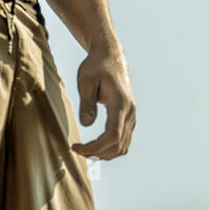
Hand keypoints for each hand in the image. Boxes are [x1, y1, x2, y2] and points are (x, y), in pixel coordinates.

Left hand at [72, 42, 134, 159]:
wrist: (111, 56)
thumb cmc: (96, 67)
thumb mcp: (86, 81)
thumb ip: (87, 103)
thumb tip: (87, 125)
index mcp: (120, 103)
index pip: (112, 136)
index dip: (95, 148)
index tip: (76, 147)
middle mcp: (130, 111)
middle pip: (118, 145)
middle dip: (97, 153)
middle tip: (77, 150)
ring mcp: (132, 114)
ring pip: (123, 146)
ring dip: (104, 154)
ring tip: (85, 150)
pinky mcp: (130, 116)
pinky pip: (124, 140)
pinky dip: (111, 148)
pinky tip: (96, 145)